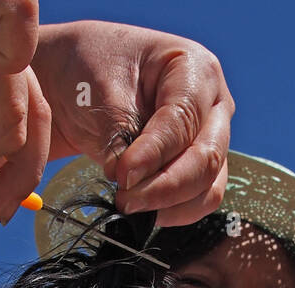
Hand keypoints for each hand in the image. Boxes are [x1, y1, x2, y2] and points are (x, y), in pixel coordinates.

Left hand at [32, 21, 232, 226]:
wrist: (79, 81)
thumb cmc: (92, 69)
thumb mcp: (100, 90)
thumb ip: (119, 134)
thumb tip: (130, 181)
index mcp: (195, 68)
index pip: (183, 120)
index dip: (154, 153)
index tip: (122, 176)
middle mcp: (214, 104)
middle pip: (206, 157)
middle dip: (165, 187)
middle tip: (125, 201)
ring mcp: (212, 137)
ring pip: (209, 185)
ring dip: (170, 205)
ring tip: (129, 206)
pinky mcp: (201, 167)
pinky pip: (200, 199)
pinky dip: (173, 211)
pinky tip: (142, 210)